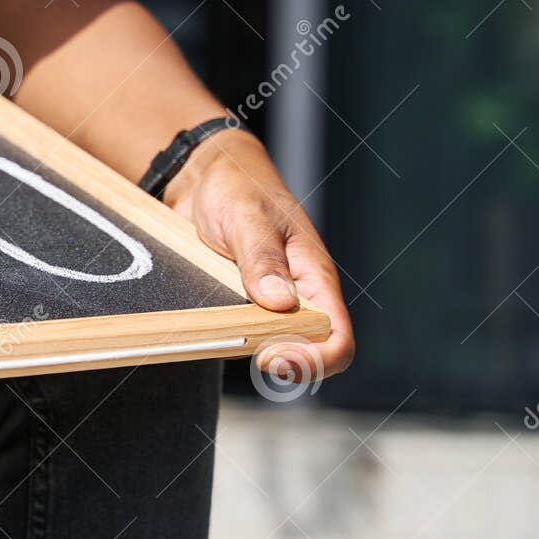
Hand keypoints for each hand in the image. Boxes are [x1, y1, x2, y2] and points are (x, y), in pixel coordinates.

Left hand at [162, 129, 353, 382]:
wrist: (203, 176)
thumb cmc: (237, 185)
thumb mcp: (247, 216)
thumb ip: (262, 257)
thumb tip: (279, 302)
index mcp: (314, 276)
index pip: (337, 336)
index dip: (315, 358)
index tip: (274, 354)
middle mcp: (295, 295)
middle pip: (305, 352)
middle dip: (279, 362)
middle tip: (242, 349)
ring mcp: (265, 303)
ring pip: (267, 346)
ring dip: (245, 348)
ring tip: (217, 334)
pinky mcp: (237, 304)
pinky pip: (235, 332)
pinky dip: (221, 336)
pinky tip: (201, 326)